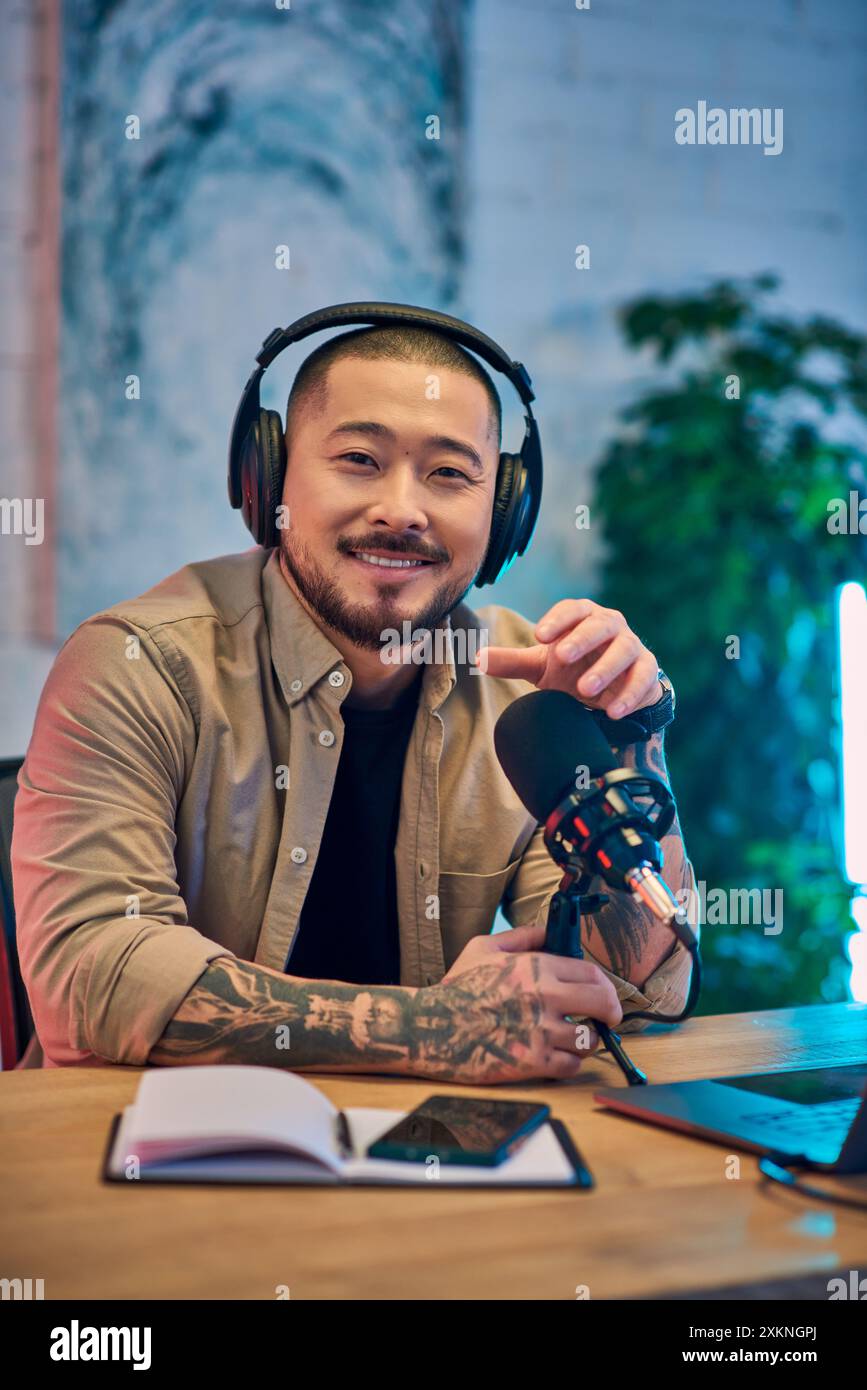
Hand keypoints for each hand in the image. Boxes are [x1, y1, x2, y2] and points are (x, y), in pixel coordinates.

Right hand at [413, 922, 621, 1084]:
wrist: (432, 1027)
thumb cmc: (456, 988)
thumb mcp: (483, 948)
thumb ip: (521, 937)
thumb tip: (548, 932)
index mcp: (537, 968)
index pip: (592, 973)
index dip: (604, 984)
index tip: (604, 993)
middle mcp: (545, 998)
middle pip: (603, 1002)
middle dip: (612, 1011)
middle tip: (609, 1018)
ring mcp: (541, 1032)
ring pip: (589, 1038)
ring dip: (587, 1039)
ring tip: (576, 1038)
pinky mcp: (533, 1063)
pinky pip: (572, 1065)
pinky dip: (571, 1062)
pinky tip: (560, 1056)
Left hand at [473, 599, 661, 720]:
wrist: (610, 689)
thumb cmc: (573, 668)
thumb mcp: (542, 665)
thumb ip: (513, 661)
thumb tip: (478, 659)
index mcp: (584, 616)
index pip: (573, 609)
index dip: (557, 620)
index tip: (539, 636)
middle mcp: (610, 626)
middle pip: (600, 625)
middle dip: (582, 640)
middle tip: (562, 657)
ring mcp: (632, 646)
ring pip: (625, 650)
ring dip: (606, 669)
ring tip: (585, 689)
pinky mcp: (648, 670)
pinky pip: (644, 678)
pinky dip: (630, 694)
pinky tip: (614, 711)